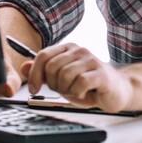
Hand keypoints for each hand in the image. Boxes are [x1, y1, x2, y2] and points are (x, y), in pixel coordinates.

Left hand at [20, 43, 135, 113]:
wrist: (117, 91)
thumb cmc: (89, 85)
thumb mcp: (62, 80)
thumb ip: (43, 72)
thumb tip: (24, 66)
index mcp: (68, 49)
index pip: (43, 56)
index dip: (35, 74)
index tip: (34, 89)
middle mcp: (79, 50)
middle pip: (52, 67)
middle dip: (53, 84)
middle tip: (64, 90)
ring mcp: (91, 60)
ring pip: (64, 75)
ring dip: (66, 90)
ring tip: (75, 91)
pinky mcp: (101, 73)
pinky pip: (80, 83)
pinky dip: (78, 93)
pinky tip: (85, 93)